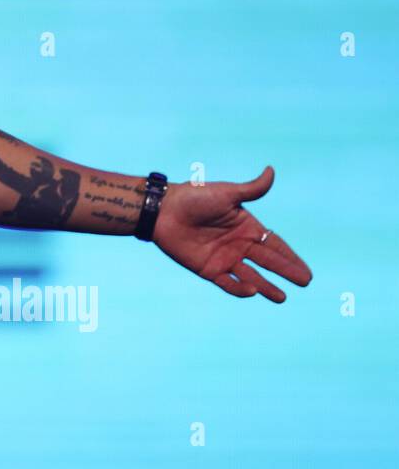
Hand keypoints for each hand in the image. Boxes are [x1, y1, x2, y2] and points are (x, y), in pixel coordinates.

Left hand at [151, 166, 311, 301]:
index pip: (274, 244)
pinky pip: (227, 283)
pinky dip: (239, 288)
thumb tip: (271, 170)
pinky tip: (253, 291)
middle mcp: (238, 244)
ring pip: (251, 276)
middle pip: (267, 261)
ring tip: (282, 297)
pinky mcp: (207, 269)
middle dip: (286, 271)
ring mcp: (223, 258)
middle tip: (304, 282)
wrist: (163, 210)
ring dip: (266, 287)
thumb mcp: (226, 193)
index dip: (290, 256)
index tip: (306, 270)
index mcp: (246, 227)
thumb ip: (251, 189)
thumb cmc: (194, 197)